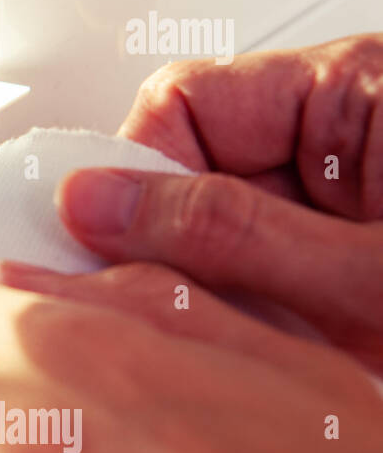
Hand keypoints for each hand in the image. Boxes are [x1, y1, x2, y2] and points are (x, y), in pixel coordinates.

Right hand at [12, 34, 382, 369]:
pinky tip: (266, 360)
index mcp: (353, 92)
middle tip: (164, 315)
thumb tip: (97, 203)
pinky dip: (252, 327)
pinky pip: (261, 282)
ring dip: (214, 300)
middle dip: (168, 252)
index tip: (103, 251)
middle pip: (188, 172)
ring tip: (236, 350)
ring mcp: (349, 204)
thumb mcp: (367, 273)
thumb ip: (231, 234)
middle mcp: (344, 138)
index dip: (129, 179)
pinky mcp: (350, 263)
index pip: (180, 102)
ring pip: (217, 238)